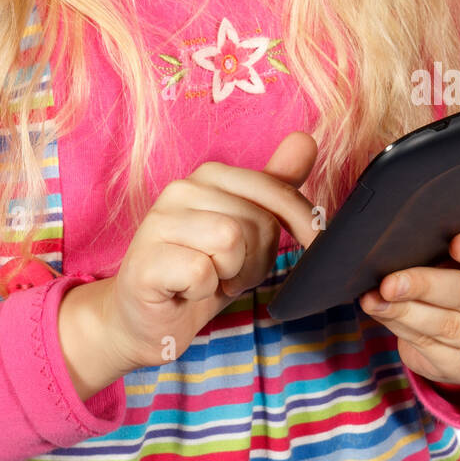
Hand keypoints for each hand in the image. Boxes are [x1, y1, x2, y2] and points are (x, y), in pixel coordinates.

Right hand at [98, 132, 320, 372]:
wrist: (148, 320)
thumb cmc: (202, 273)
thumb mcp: (248, 232)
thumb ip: (274, 187)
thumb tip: (306, 140)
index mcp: (210, 176)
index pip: (276, 191)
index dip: (304, 224)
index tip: (314, 247)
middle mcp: (182, 188)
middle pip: (258, 222)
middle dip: (257, 262)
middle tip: (229, 275)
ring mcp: (158, 221)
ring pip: (231, 242)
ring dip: (231, 276)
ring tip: (209, 280)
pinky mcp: (145, 260)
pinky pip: (202, 272)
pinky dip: (202, 292)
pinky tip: (184, 291)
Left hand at [359, 229, 459, 387]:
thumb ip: (449, 244)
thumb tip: (401, 241)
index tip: (455, 244)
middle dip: (425, 286)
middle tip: (390, 282)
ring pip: (448, 326)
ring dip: (405, 312)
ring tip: (374, 300)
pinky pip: (432, 347)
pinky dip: (402, 328)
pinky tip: (382, 314)